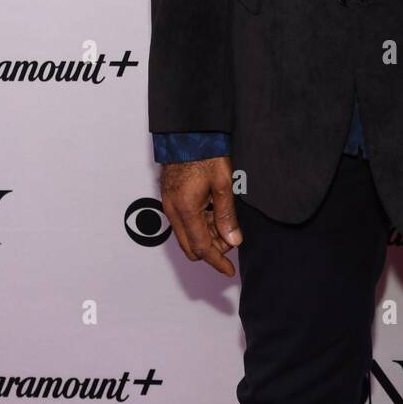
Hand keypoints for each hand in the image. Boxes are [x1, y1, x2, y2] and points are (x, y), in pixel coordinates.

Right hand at [159, 156, 242, 276]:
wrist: (188, 133)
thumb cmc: (205, 152)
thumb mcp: (223, 183)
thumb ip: (227, 215)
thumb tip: (233, 241)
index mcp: (186, 209)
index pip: (201, 248)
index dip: (217, 262)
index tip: (229, 270)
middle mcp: (173, 211)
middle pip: (191, 247)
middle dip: (212, 249)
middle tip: (231, 237)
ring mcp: (169, 205)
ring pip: (187, 236)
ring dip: (206, 237)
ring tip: (225, 222)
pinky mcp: (170, 200)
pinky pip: (183, 223)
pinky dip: (199, 225)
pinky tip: (214, 213)